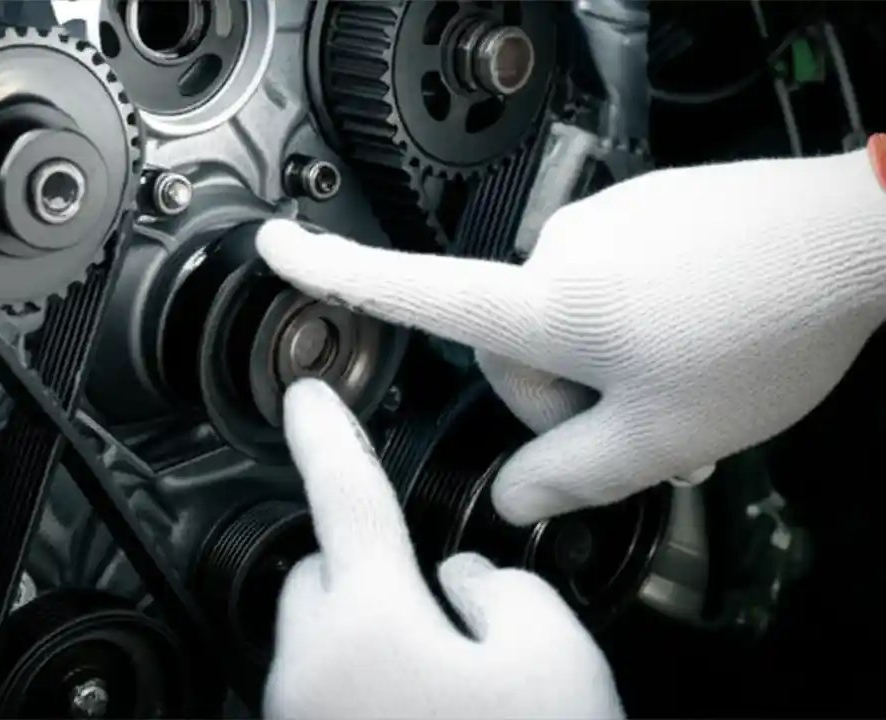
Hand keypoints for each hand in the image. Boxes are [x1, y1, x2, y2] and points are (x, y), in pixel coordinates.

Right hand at [258, 144, 885, 524]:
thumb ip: (570, 478)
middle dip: (564, 396)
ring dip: (609, 365)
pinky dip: (637, 325)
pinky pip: (612, 282)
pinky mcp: (645, 212)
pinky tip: (697, 342)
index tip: (273, 246)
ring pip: (569, 319)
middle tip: (641, 428)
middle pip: (515, 345)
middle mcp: (562, 252)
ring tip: (684, 387)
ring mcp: (605, 225)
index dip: (335, 272)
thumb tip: (512, 500)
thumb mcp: (661, 437)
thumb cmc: (761, 332)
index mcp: (548, 305)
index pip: (415, 291)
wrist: (857, 239)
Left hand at [263, 379, 621, 719]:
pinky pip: (335, 691)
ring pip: (332, 639)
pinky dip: (374, 686)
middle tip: (451, 614)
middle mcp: (310, 668)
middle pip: (330, 575)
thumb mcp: (555, 658)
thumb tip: (470, 580)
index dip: (326, 434)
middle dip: (377, 572)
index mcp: (365, 621)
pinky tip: (434, 712)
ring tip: (454, 684)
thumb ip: (509, 588)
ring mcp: (298, 716)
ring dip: (381, 637)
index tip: (306, 397)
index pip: (342, 494)